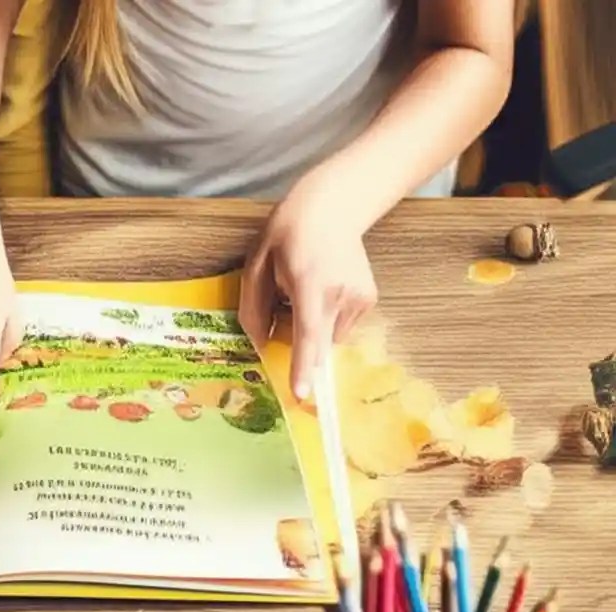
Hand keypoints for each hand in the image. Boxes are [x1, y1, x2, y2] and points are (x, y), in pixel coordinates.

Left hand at [239, 182, 377, 400]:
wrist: (333, 207)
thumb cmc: (287, 235)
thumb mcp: (256, 266)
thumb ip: (254, 308)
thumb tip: (261, 345)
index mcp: (309, 283)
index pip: (307, 332)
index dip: (303, 365)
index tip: (302, 393)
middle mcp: (340, 293)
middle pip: (316, 342)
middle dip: (297, 339)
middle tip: (286, 300)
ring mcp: (359, 298)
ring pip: (328, 337)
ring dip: (312, 326)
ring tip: (306, 288)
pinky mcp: (369, 300)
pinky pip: (340, 325)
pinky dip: (326, 318)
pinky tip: (323, 288)